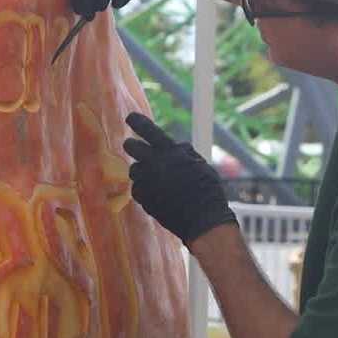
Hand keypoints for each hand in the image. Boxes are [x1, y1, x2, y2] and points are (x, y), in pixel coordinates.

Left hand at [123, 112, 236, 247]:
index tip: (130, 117)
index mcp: (171, 152)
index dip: (138, 121)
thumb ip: (183, 153)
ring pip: (133, 169)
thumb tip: (174, 144)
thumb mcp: (200, 164)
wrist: (203, 220)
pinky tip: (158, 195)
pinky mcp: (142, 196)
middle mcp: (155, 162)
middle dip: (132, 145)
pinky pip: (137, 188)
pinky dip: (145, 190)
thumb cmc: (207, 190)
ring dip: (142, 172)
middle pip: (130, 146)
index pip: (149, 130)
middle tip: (134, 147)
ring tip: (158, 180)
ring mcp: (146, 180)